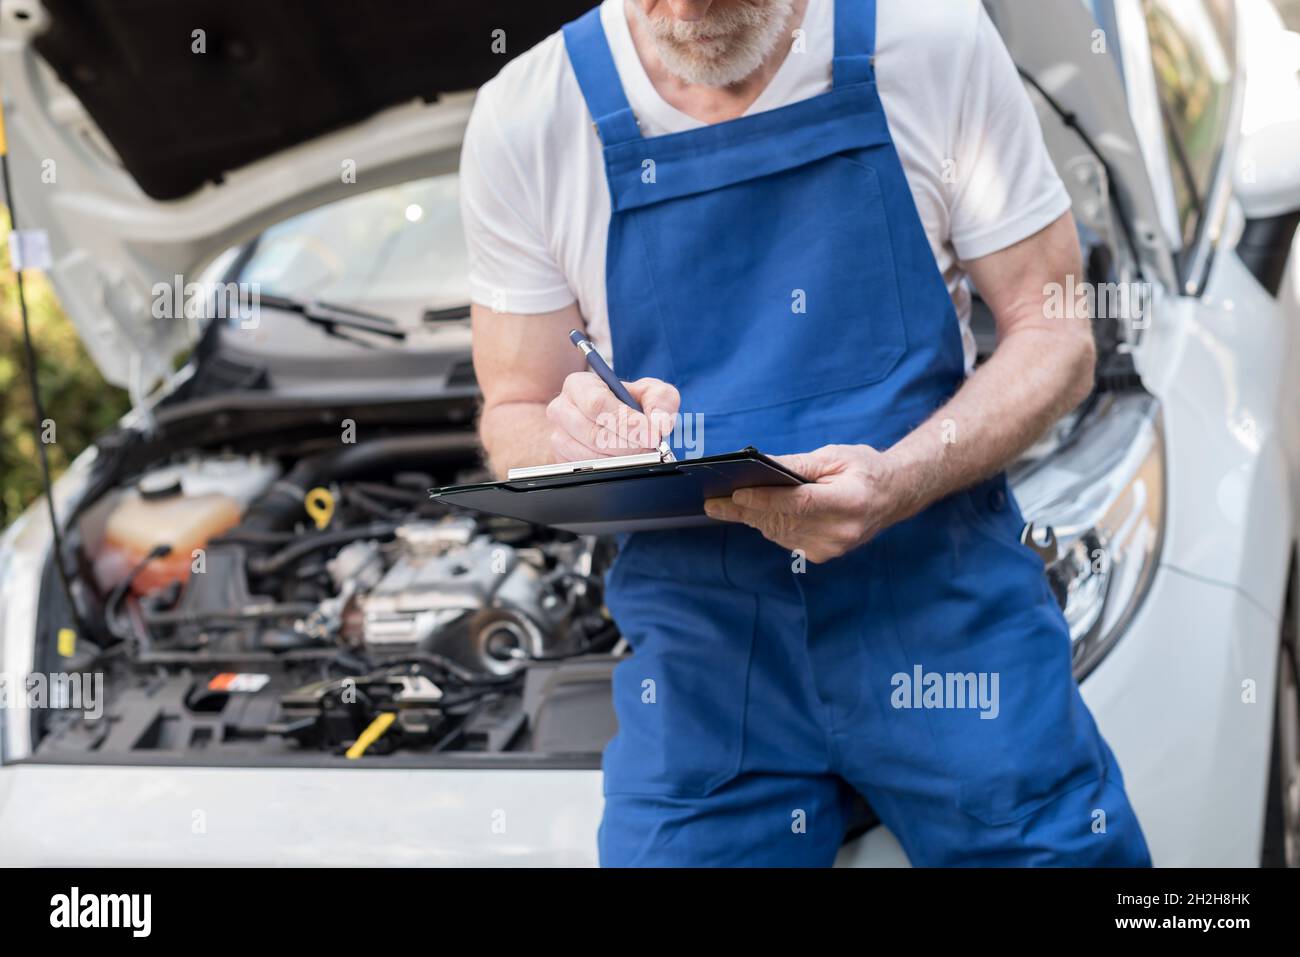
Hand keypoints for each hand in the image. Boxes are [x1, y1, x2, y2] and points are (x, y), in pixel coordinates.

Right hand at [547, 373, 679, 461]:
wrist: (606, 418)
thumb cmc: (625, 402)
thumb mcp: (648, 391)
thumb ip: (660, 400)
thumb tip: (659, 422)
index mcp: (578, 385)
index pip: (597, 404)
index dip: (627, 422)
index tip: (652, 434)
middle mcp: (562, 410)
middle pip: (594, 434)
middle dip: (629, 445)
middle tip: (650, 448)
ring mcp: (558, 437)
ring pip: (590, 457)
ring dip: (622, 459)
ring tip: (641, 454)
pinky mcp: (561, 460)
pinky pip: (587, 471)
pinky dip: (612, 470)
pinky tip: (625, 461)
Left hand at [703, 444, 907, 562]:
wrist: (894, 496)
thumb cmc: (864, 469)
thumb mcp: (835, 456)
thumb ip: (799, 465)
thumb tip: (762, 465)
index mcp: (849, 501)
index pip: (799, 503)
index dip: (765, 500)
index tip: (736, 494)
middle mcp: (842, 530)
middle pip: (783, 521)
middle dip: (744, 510)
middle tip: (713, 502)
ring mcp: (833, 547)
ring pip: (779, 532)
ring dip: (751, 518)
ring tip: (723, 506)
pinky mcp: (824, 555)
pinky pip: (786, 539)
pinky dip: (768, 525)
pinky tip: (753, 513)